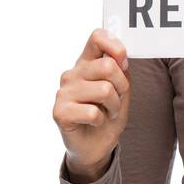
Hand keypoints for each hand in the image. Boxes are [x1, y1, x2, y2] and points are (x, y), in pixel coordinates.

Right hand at [52, 28, 131, 181]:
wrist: (95, 146)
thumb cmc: (108, 115)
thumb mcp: (121, 91)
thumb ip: (121, 72)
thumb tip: (121, 58)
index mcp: (87, 63)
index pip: (97, 37)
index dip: (115, 46)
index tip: (124, 62)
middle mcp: (73, 73)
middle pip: (108, 66)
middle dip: (122, 86)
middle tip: (117, 100)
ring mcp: (63, 92)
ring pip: (105, 90)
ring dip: (114, 107)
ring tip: (107, 113)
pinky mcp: (59, 112)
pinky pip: (93, 112)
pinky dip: (102, 121)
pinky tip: (94, 123)